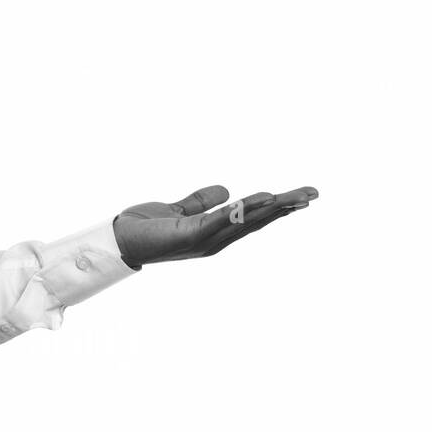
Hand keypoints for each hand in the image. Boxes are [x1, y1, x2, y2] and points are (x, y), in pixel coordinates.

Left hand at [113, 184, 317, 268]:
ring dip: (272, 207)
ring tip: (298, 196)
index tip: (302, 196)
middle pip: (257, 221)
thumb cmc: (144, 228)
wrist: (117, 241)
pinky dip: (241, 210)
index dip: (277, 208)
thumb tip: (226, 190)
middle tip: (314, 193)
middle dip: (285, 207)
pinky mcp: (190, 235)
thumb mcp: (178, 211)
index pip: (252, 219)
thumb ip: (200, 202)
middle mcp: (214, 240)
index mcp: (214, 233)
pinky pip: (221, 220)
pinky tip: (261, 199)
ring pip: (246, 220)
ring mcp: (204, 240)